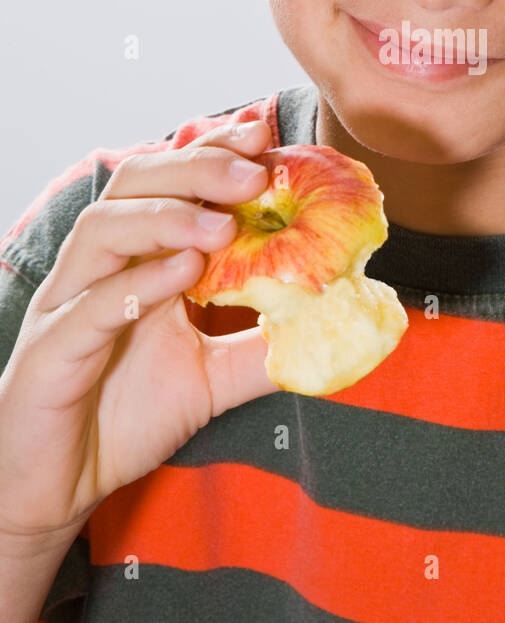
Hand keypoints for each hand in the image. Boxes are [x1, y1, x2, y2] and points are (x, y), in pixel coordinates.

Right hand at [0, 119, 275, 544]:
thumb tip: (334, 325)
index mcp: (137, 258)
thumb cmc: (124, 417)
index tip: (266, 134)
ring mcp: (70, 304)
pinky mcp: (52, 351)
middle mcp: (100, 267)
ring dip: (166, 216)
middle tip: (255, 170)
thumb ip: (265, 346)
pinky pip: (90, 305)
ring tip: (223, 223)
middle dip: (197, 166)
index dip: (215, 149)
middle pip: (136, 183)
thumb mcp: (213, 378)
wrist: (59, 488)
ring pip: (103, 228)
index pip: (173, 180)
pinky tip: (181, 273)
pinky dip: (136, 282)